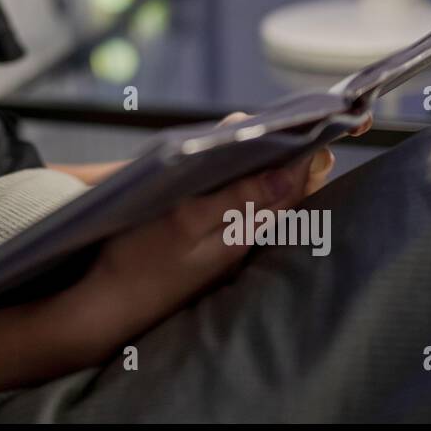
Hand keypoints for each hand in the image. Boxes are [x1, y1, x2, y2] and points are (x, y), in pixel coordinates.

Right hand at [47, 109, 371, 365]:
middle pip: (284, 191)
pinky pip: (241, 211)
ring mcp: (225, 245)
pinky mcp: (207, 248)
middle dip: (296, 158)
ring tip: (280, 140)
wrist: (107, 309)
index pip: (292, 184)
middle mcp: (242, 238)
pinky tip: (243, 174)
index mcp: (244, 229)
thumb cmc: (139, 262)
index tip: (323, 120)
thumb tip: (291, 173)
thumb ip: (240, 198)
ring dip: (273, 170)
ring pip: (264, 202)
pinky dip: (249, 187)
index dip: (308, 152)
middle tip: (308, 123)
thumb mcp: (185, 221)